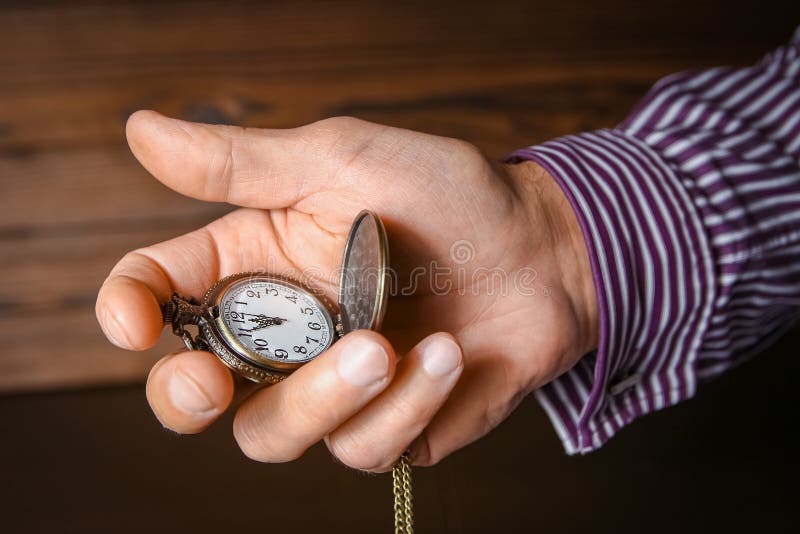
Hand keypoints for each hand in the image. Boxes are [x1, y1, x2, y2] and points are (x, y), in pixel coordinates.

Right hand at [96, 111, 596, 471]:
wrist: (543, 250)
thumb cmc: (446, 196)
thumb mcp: (343, 161)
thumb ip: (243, 163)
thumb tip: (139, 132)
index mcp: (255, 264)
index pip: (162, 294)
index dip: (129, 309)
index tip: (135, 318)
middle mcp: (281, 333)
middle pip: (191, 393)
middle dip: (183, 398)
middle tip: (206, 385)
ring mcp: (331, 387)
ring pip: (272, 434)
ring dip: (320, 398)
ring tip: (384, 347)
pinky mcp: (386, 425)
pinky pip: (361, 446)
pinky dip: (403, 405)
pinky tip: (448, 356)